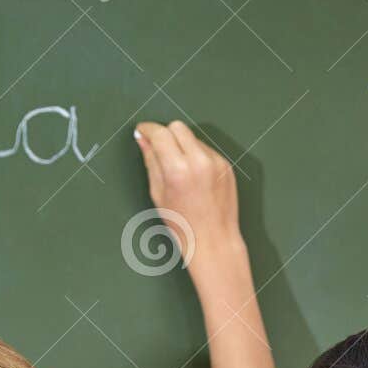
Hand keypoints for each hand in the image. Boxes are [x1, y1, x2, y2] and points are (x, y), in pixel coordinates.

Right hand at [135, 121, 241, 264]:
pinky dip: (196, 155)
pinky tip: (193, 176)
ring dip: (181, 145)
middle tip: (158, 148)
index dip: (147, 129)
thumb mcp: (158, 194)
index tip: (141, 131)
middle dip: (165, 134)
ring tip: (178, 169)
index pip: (160, 134)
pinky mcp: (226, 165)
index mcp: (178, 170)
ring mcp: (216, 162)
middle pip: (177, 127)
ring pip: (192, 137)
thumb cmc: (183, 225)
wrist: (214, 240)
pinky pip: (206, 149)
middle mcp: (199, 161)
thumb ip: (151, 162)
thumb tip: (143, 140)